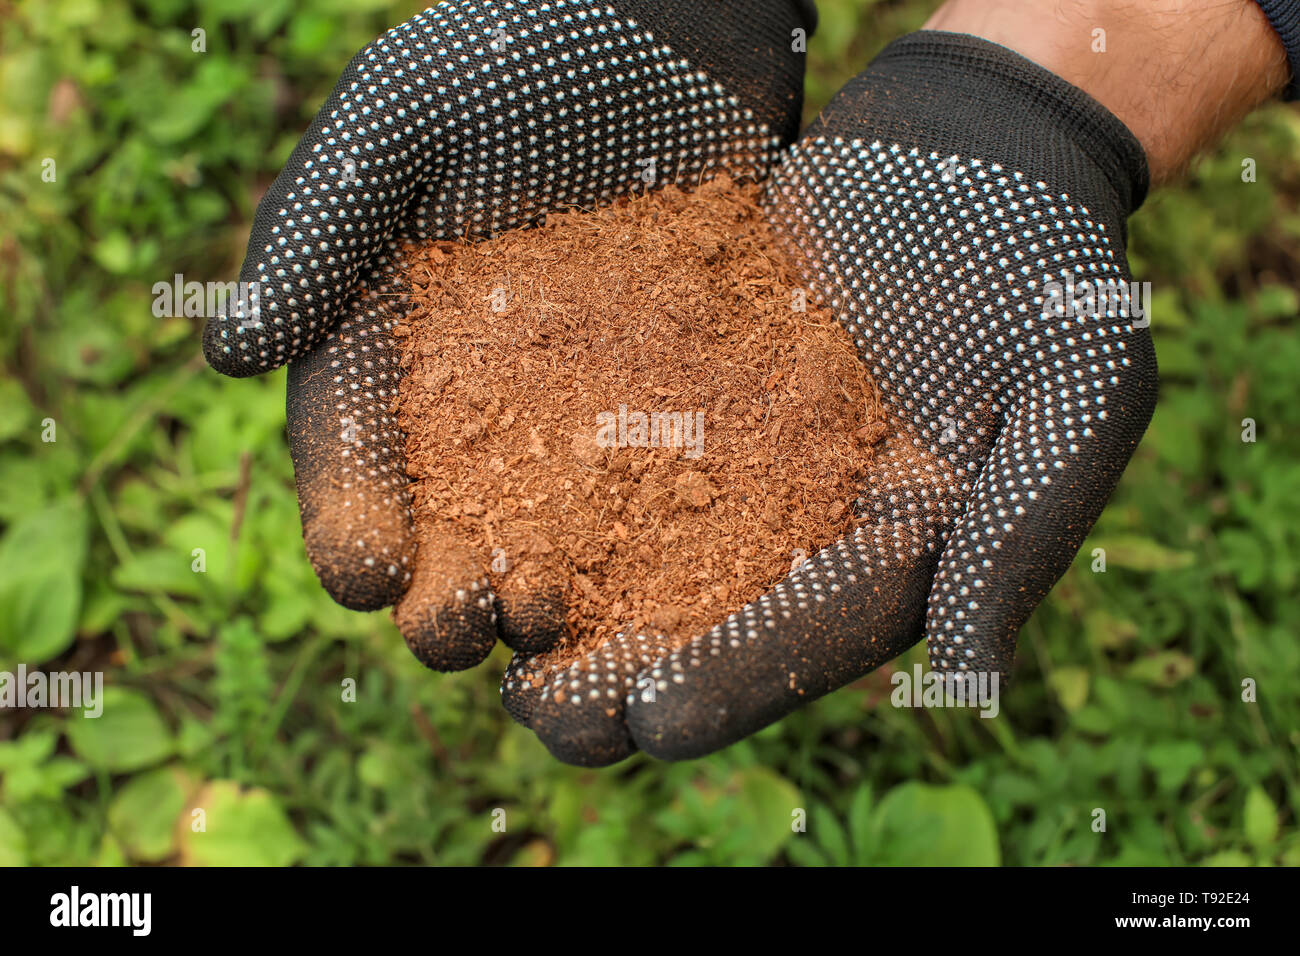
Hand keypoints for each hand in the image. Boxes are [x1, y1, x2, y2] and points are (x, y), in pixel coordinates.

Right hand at [201, 0, 815, 668]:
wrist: (675, 37)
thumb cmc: (522, 56)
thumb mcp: (403, 123)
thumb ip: (317, 230)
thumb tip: (229, 358)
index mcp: (389, 338)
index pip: (352, 443)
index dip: (349, 513)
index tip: (361, 573)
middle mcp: (477, 395)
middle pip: (445, 512)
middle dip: (437, 584)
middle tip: (448, 635)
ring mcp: (577, 411)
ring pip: (547, 528)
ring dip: (540, 597)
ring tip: (547, 640)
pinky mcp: (669, 408)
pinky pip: (659, 494)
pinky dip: (654, 553)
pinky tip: (658, 607)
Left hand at [504, 28, 1164, 764]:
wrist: (972, 156)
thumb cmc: (1046, 273)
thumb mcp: (1071, 400)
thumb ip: (1015, 538)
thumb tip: (971, 683)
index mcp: (903, 552)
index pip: (816, 636)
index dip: (736, 681)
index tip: (651, 720)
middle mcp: (809, 525)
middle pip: (709, 619)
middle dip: (623, 673)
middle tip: (540, 711)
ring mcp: (744, 459)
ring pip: (640, 546)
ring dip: (563, 594)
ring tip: (479, 627)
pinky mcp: (692, 392)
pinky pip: (618, 441)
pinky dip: (551, 475)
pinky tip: (476, 499)